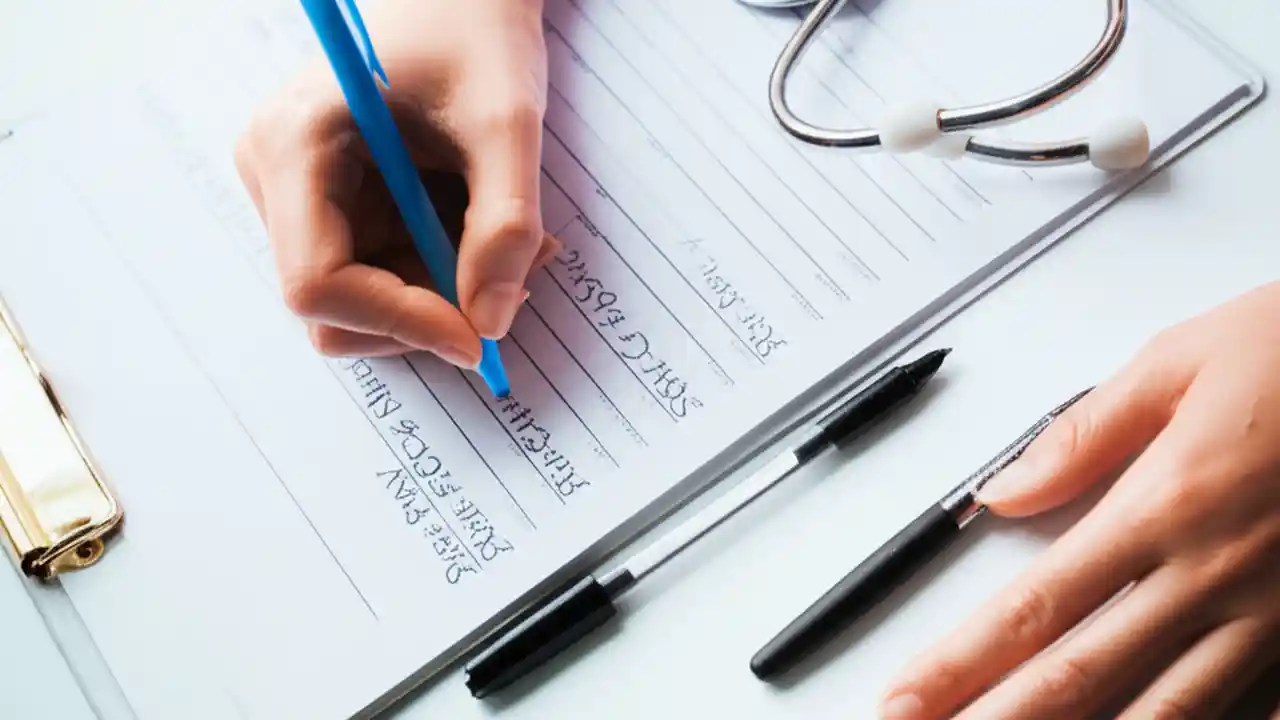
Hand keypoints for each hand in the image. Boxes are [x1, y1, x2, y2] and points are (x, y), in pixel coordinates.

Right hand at [235, 0, 558, 365]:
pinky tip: (486, 232)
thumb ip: (504, 225)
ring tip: (518, 248)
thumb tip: (488, 326)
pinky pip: (383, 274)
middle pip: (337, 308)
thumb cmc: (474, 31)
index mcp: (293, 146)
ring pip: (367, 301)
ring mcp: (300, 195)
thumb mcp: (506, 122)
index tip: (477, 336)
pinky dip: (443, 274)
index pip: (317, 283)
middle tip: (516, 283)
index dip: (398, 322)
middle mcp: (275, 178)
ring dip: (447, 296)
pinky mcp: (333, 205)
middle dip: (430, 313)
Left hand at [880, 281, 1279, 718]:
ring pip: (1163, 712)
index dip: (958, 663)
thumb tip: (1003, 490)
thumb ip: (1084, 435)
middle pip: (1079, 675)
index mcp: (1163, 505)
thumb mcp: (1180, 361)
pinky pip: (1264, 707)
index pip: (1034, 605)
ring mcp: (1272, 614)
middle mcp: (1211, 574)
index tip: (903, 696)